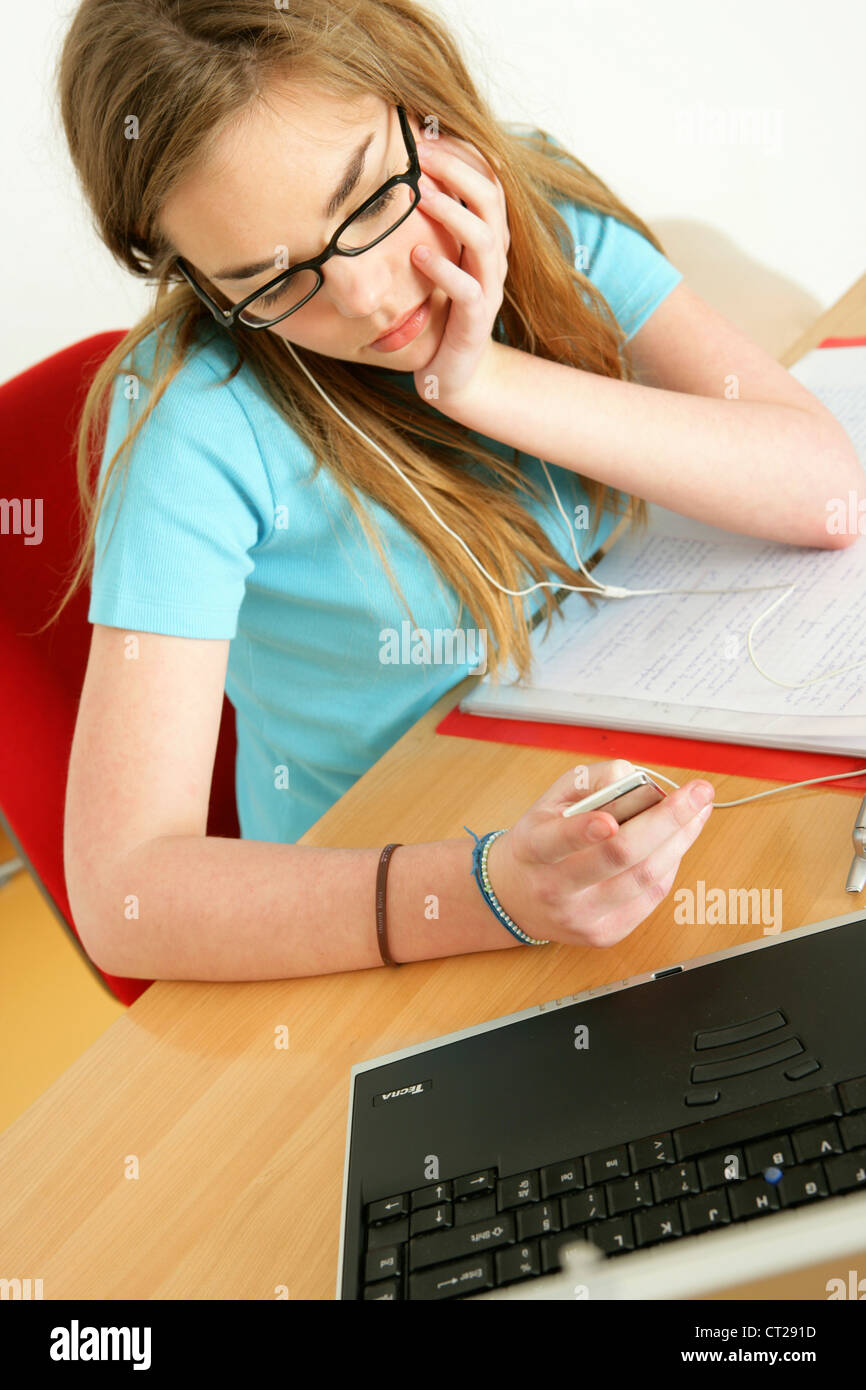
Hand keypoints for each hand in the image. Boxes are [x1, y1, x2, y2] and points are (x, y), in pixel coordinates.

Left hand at [410, 132, 509, 410]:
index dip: (462, 153)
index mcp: (487, 236)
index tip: (424, 133)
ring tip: (419, 194)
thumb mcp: (433, 256)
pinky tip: (417, 254)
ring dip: (452, 212)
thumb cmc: (438, 308)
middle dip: (457, 170)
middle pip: (491, 199)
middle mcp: (494, 257)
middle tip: (420, 153)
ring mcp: (489, 288)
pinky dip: (444, 271)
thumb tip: (389, 174)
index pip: (488, 180)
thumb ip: (425, 221)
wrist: (453, 370)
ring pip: (486, 239)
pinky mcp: (477, 320)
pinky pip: (468, 291)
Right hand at [485, 759, 714, 947]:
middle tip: (699, 794)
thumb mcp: (549, 801)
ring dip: (680, 840)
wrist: (517, 897)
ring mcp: (582, 917)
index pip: (558, 841)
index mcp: (534, 850)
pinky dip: (671, 863)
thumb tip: (632, 778)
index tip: (610, 819)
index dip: (584, 832)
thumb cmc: (541, 839)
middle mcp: (555, 888)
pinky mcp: (604, 935)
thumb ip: (589, 781)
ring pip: (645, 877)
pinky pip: (651, 896)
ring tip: (698, 811)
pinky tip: (676, 842)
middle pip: (618, 858)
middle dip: (666, 821)